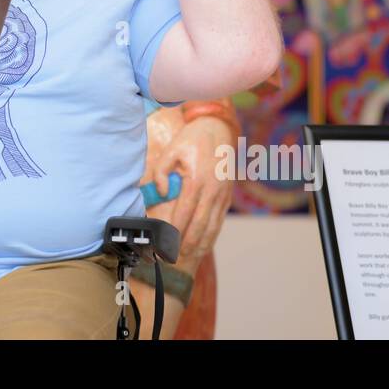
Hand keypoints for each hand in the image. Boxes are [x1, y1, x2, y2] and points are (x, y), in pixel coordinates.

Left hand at [150, 115, 233, 274]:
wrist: (217, 130)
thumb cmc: (190, 140)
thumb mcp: (170, 151)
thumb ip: (161, 173)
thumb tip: (162, 193)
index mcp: (197, 180)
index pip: (184, 214)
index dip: (174, 232)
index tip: (164, 245)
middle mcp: (212, 190)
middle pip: (199, 225)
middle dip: (186, 245)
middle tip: (172, 258)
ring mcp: (222, 195)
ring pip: (212, 226)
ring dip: (200, 244)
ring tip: (186, 258)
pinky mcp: (227, 196)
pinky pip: (220, 221)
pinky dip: (211, 236)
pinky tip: (203, 246)